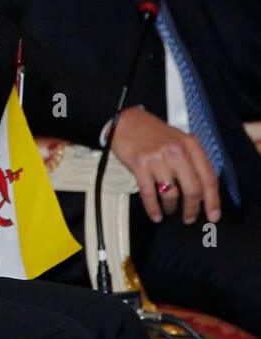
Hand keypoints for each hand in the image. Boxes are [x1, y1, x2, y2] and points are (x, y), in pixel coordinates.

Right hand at [110, 106, 221, 224]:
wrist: (125, 120)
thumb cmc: (151, 132)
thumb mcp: (178, 140)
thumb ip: (191, 159)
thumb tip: (202, 189)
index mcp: (190, 145)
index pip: (209, 178)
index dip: (213, 200)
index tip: (213, 215)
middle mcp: (176, 151)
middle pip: (193, 189)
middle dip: (193, 209)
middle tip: (190, 218)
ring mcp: (157, 158)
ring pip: (171, 193)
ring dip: (172, 208)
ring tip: (170, 211)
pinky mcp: (140, 164)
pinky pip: (149, 193)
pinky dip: (153, 208)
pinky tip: (155, 214)